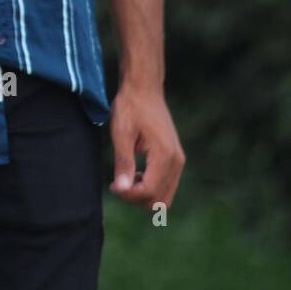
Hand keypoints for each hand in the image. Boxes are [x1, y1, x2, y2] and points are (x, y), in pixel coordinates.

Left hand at [108, 84, 185, 210]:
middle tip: (118, 183)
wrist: (144, 89)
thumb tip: (122, 189)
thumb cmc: (131, 107)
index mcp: (164, 155)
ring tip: (126, 177)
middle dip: (137, 198)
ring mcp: (178, 160)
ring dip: (144, 194)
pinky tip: (135, 173)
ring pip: (164, 196)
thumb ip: (123, 162)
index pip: (149, 192)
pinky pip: (166, 185)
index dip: (128, 195)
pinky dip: (151, 187)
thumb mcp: (121, 133)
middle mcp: (176, 161)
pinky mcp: (175, 159)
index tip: (112, 185)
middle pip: (159, 200)